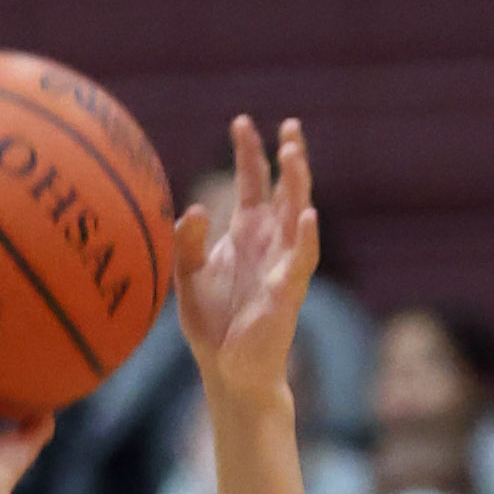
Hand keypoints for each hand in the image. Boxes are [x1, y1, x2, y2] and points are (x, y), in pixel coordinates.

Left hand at [175, 115, 319, 407]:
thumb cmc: (211, 327)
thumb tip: (197, 208)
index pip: (253, 182)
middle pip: (284, 189)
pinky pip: (301, 260)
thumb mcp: (187, 277)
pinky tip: (306, 214)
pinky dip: (305, 237)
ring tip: (294, 153)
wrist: (227, 372)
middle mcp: (269, 242)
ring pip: (296, 214)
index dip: (249, 152)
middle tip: (289, 126)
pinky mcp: (287, 292)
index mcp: (247, 233)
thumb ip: (187, 242)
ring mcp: (282, 264)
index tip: (241, 122)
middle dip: (289, 157)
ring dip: (298, 184)